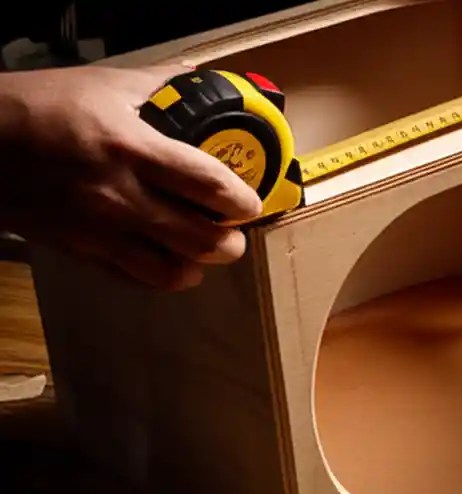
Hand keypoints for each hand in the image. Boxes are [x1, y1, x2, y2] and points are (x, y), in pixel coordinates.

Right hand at [0, 65, 262, 290]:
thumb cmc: (39, 107)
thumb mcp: (102, 84)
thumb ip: (157, 83)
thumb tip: (196, 75)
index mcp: (132, 148)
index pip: (209, 185)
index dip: (242, 200)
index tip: (249, 202)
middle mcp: (120, 195)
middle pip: (201, 239)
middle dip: (230, 241)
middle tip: (233, 230)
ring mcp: (99, 229)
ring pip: (172, 271)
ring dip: (199, 264)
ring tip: (205, 250)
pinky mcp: (80, 251)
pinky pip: (135, 279)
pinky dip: (162, 277)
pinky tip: (170, 263)